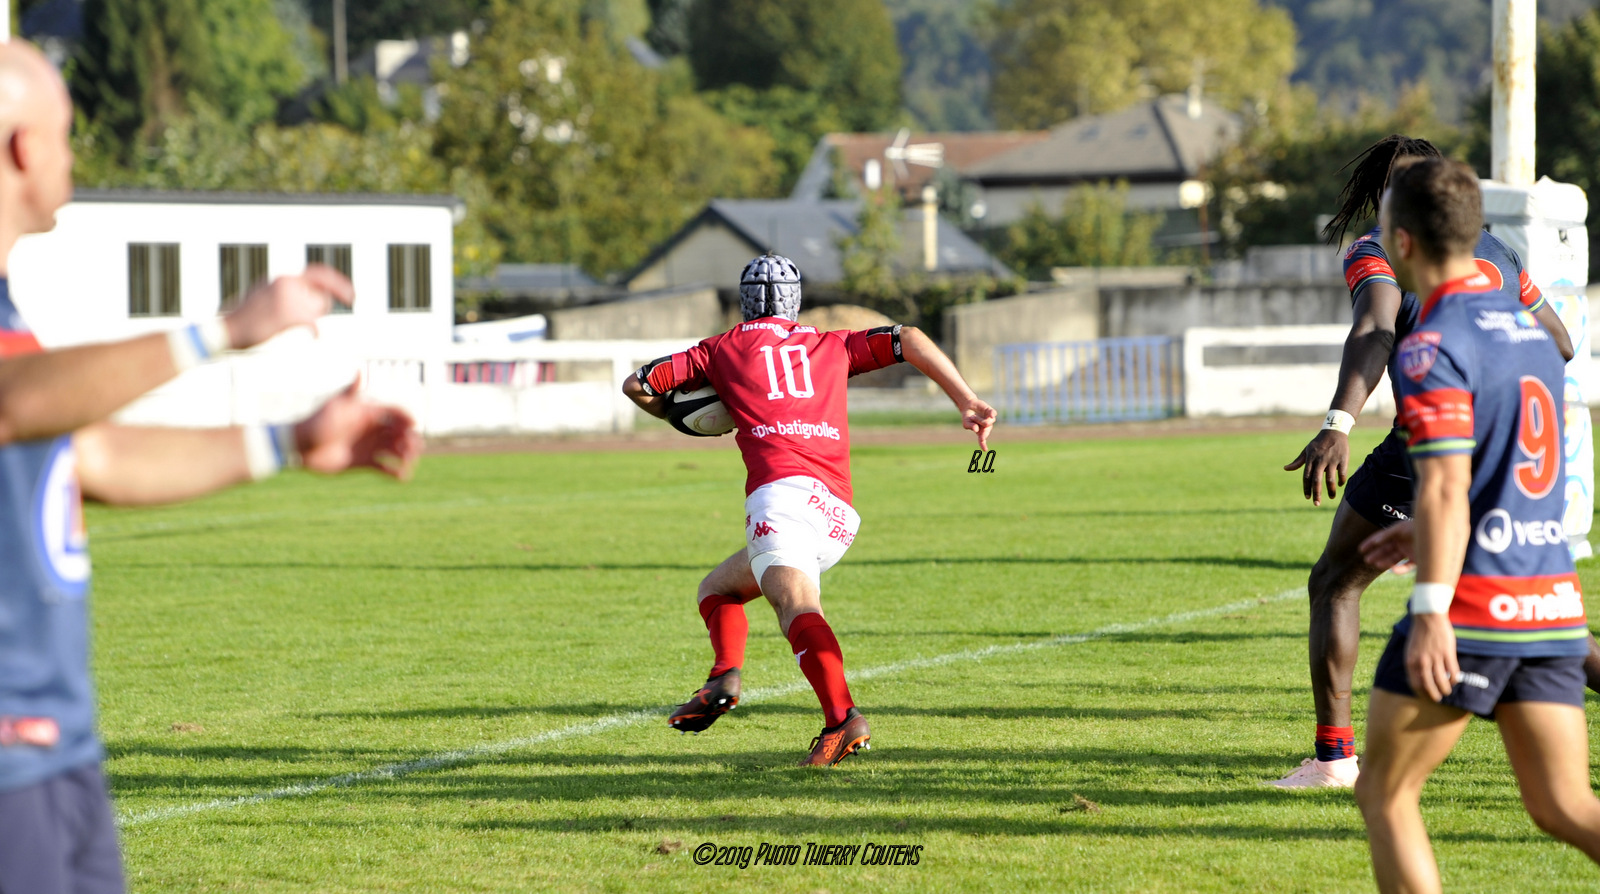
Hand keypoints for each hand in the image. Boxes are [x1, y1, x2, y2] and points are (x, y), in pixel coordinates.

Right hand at [224, 265, 354, 349]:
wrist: (226, 329)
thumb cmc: (245, 319)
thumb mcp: (266, 295)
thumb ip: (287, 292)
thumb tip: (310, 297)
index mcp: (282, 279)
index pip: (318, 273)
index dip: (339, 282)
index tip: (351, 293)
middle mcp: (286, 285)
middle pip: (323, 293)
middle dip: (328, 302)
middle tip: (333, 309)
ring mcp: (287, 299)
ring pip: (318, 309)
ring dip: (312, 320)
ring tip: (290, 325)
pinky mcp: (287, 315)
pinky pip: (313, 324)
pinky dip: (314, 332)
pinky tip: (310, 335)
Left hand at [293, 378, 421, 479]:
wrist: (300, 447)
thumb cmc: (316, 423)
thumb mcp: (336, 406)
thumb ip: (351, 390)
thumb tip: (361, 369)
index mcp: (368, 413)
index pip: (395, 413)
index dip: (406, 418)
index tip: (413, 426)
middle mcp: (372, 429)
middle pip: (400, 432)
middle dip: (409, 439)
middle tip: (408, 448)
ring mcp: (370, 446)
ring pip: (397, 450)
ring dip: (406, 456)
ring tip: (405, 462)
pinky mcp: (365, 463)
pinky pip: (386, 468)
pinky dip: (397, 472)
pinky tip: (401, 476)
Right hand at [962, 397, 995, 451]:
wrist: (968, 406)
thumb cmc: (967, 417)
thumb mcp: (966, 423)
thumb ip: (970, 426)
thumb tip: (976, 429)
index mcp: (981, 432)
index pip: (982, 440)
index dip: (983, 444)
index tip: (985, 450)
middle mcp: (987, 427)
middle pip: (985, 431)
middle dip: (978, 426)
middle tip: (972, 418)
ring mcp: (990, 420)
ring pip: (986, 423)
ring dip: (978, 419)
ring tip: (973, 416)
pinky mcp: (991, 412)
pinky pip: (993, 414)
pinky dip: (991, 415)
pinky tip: (991, 415)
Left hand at [1283, 429, 1348, 505]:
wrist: (1334, 431)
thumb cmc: (1318, 443)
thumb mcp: (1306, 450)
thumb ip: (1298, 461)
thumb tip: (1285, 468)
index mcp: (1310, 459)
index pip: (1306, 477)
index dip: (1306, 488)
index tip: (1307, 498)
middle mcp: (1320, 461)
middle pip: (1316, 480)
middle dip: (1316, 493)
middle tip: (1316, 504)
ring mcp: (1332, 460)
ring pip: (1330, 479)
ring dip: (1331, 490)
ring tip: (1331, 497)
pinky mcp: (1343, 459)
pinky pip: (1342, 473)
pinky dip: (1341, 481)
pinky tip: (1339, 485)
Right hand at [1360, 519, 1415, 568]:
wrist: (1435, 533)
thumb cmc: (1417, 526)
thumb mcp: (1400, 527)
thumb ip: (1387, 534)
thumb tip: (1375, 542)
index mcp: (1396, 533)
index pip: (1380, 538)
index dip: (1370, 543)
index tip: (1360, 549)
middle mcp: (1401, 543)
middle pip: (1385, 550)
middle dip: (1375, 555)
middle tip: (1367, 560)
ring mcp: (1408, 552)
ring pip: (1394, 559)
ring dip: (1385, 562)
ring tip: (1377, 564)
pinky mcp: (1416, 560)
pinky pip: (1406, 567)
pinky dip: (1400, 569)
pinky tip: (1393, 569)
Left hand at [1405, 613, 1458, 702]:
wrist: (1427, 617)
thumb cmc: (1419, 633)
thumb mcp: (1411, 650)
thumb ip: (1414, 663)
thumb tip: (1420, 677)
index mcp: (1411, 661)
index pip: (1415, 683)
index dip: (1421, 692)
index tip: (1425, 695)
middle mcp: (1422, 661)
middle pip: (1428, 685)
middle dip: (1433, 695)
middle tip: (1438, 698)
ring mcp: (1435, 657)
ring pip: (1441, 680)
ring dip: (1445, 689)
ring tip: (1447, 692)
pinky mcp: (1447, 653)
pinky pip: (1453, 671)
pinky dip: (1454, 679)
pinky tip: (1455, 681)